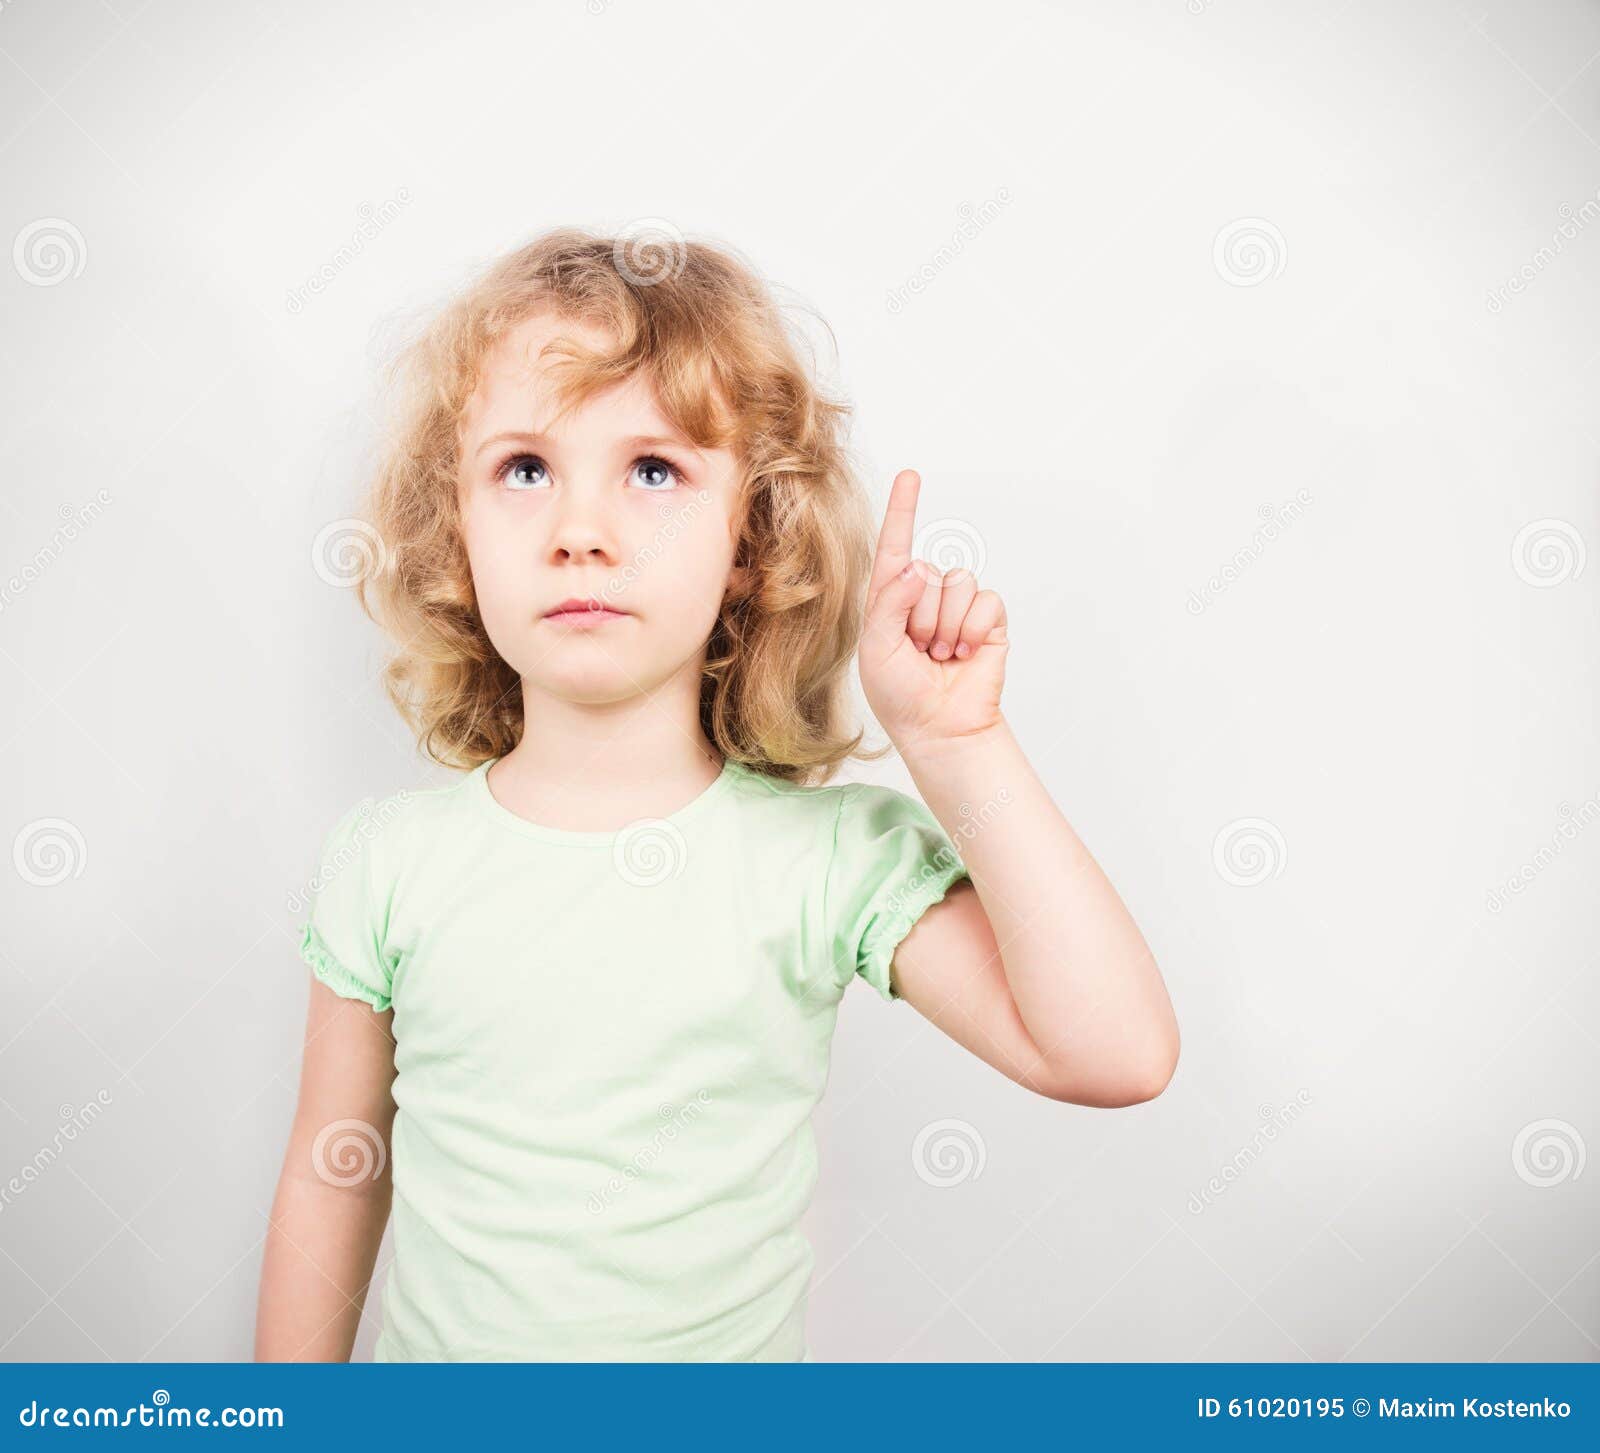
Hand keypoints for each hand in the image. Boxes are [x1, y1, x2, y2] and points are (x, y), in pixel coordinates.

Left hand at [858, 469, 1007, 752]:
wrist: (940, 728)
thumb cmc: (900, 695)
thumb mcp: (875, 648)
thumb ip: (888, 602)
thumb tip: (917, 567)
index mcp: (891, 599)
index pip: (895, 547)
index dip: (902, 510)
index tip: (910, 476)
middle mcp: (924, 597)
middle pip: (927, 570)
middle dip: (920, 615)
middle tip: (920, 651)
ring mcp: (958, 608)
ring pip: (957, 583)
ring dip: (946, 625)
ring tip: (940, 655)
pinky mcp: (988, 620)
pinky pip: (985, 600)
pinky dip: (972, 628)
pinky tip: (964, 654)